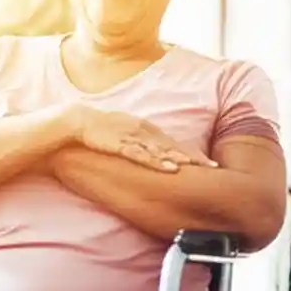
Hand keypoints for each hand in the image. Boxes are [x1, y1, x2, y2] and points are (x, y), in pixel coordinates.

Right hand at [67, 104, 217, 172]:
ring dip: (181, 158)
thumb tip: (149, 155)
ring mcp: (134, 137)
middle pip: (175, 145)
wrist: (77, 122)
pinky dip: (159, 162)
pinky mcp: (122, 144)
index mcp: (146, 129)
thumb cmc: (100, 130)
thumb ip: (138, 143)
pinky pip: (144, 155)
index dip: (192, 152)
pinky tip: (171, 168)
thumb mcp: (123, 135)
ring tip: (198, 167)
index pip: (174, 142)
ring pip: (163, 150)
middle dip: (195, 156)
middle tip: (213, 166)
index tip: (208, 162)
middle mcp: (144, 131)